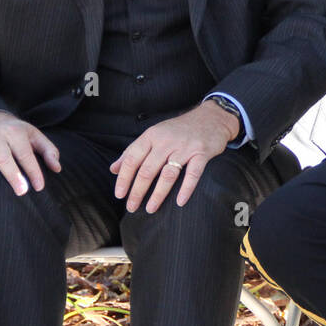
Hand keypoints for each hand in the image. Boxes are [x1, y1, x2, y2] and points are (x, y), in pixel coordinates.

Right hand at [0, 110, 60, 198]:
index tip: (40, 186)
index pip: (25, 153)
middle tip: (22, 191)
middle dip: (13, 174)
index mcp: (15, 134)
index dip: (33, 170)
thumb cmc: (19, 135)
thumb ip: (49, 151)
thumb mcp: (36, 137)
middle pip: (4, 157)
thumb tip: (57, 168)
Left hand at [110, 101, 237, 212]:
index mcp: (152, 136)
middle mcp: (166, 141)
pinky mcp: (201, 153)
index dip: (124, 178)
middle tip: (131, 207)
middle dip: (137, 191)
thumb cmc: (179, 129)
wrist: (212, 117)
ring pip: (168, 174)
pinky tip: (180, 202)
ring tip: (150, 208)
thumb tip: (114, 169)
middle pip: (148, 170)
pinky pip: (193, 174)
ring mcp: (185, 147)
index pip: (132, 158)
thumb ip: (134, 151)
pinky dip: (186, 189)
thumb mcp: (154, 134)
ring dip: (158, 194)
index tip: (119, 194)